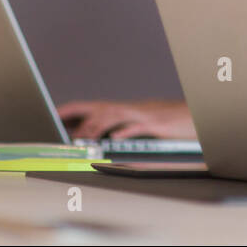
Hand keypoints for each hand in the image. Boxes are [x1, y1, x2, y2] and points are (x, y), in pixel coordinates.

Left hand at [57, 99, 195, 139]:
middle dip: (77, 117)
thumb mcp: (140, 124)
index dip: (70, 110)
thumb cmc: (167, 122)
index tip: (51, 116)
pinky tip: (115, 139)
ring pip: (115, 116)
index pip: (90, 107)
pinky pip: (138, 126)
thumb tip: (95, 138)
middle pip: (98, 109)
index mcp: (123, 109)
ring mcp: (142, 115)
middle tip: (59, 126)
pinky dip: (126, 131)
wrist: (196, 115)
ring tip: (82, 137)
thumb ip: (118, 129)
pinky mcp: (157, 123)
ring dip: (97, 126)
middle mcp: (129, 109)